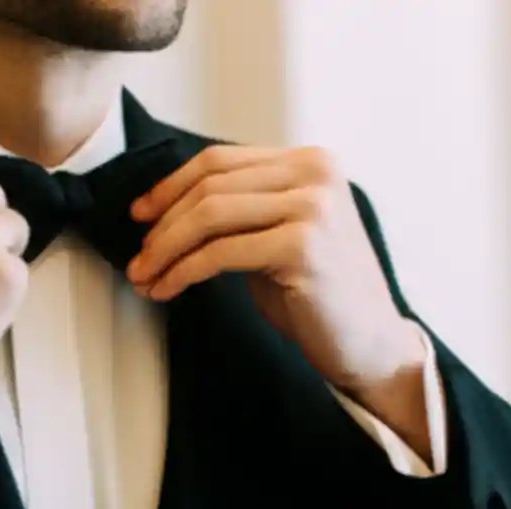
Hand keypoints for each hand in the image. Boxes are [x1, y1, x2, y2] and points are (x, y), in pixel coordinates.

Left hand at [128, 146, 429, 453]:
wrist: (373, 346)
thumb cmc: (322, 296)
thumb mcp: (281, 234)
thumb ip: (243, 209)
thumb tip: (168, 208)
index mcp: (311, 161)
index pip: (221, 161)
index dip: (170, 186)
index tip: (140, 215)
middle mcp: (315, 174)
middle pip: (210, 185)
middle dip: (163, 224)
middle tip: (138, 258)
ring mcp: (312, 208)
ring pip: (210, 215)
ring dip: (166, 249)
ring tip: (145, 277)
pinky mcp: (303, 247)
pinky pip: (220, 253)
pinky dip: (184, 272)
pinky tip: (168, 288)